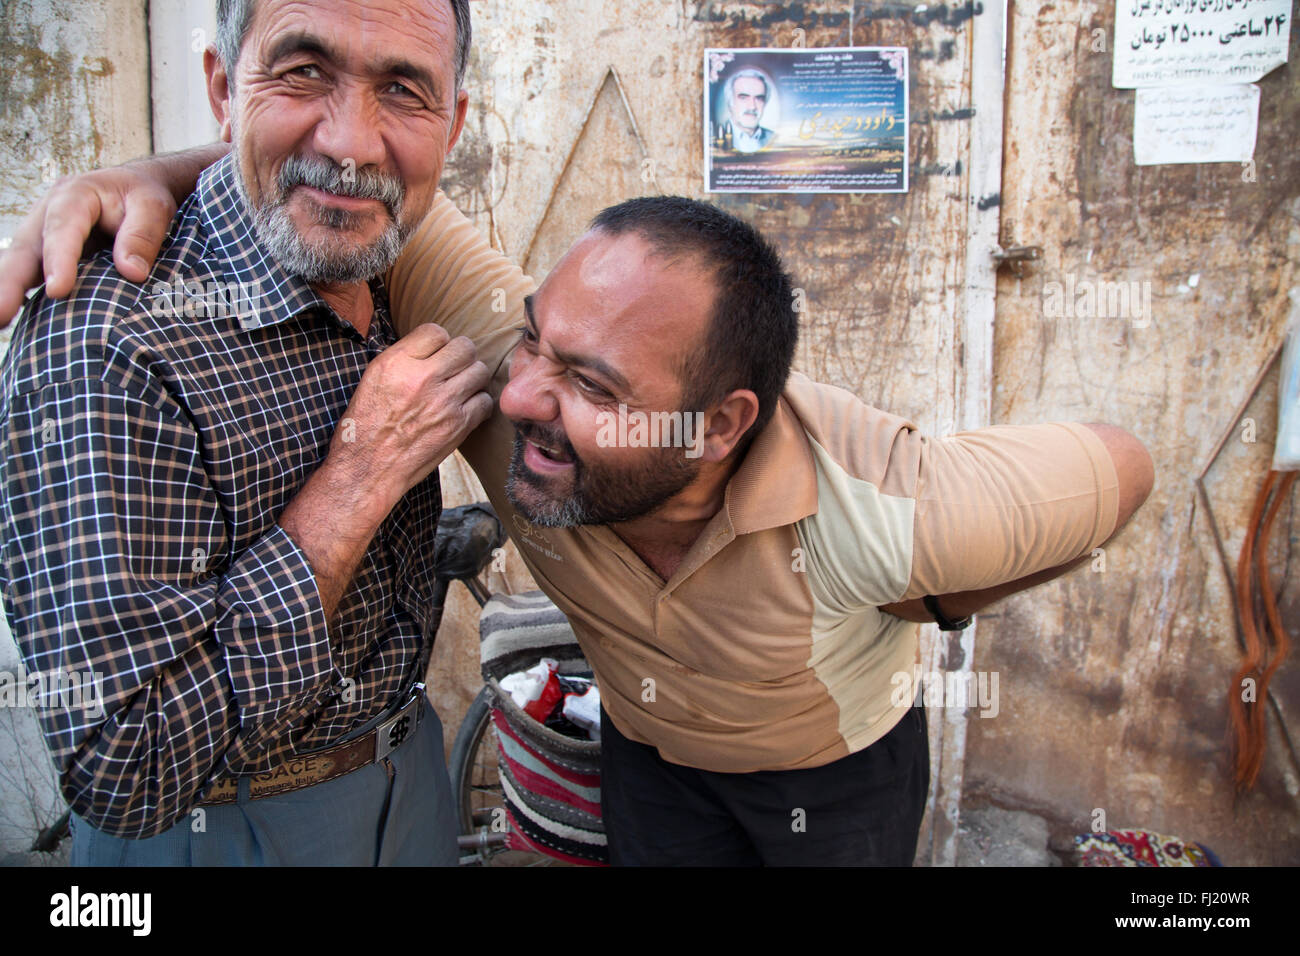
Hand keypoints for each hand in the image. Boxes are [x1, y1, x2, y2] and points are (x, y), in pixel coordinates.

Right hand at [0, 163, 178, 326]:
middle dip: (10, 280)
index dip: (57, 259)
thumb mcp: (153, 205)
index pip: (62, 227)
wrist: (135, 188)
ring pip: (20, 263)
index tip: (58, 290)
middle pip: (26, 248)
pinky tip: (11, 319)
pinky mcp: (46, 253)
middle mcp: (49, 214)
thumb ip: (143, 234)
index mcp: (76, 195)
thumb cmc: (143, 196)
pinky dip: (20, 293)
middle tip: (2, 312)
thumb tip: (132, 272)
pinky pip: (30, 274)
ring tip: (1, 319)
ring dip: (8, 291)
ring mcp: (43, 235)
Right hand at [329, 323, 493, 501]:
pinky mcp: (458, 425)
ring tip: (461, 389)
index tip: (437, 355)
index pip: (435, 331)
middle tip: (454, 370)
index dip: (439, 343)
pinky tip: (466, 409)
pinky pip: (485, 401)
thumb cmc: (366, 426)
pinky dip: (478, 404)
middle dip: (461, 357)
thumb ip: (404, 359)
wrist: (368, 468)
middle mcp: (423, 377)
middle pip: (465, 347)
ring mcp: (444, 401)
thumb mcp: (374, 379)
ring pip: (480, 371)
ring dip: (473, 379)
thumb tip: (433, 348)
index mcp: (396, 362)